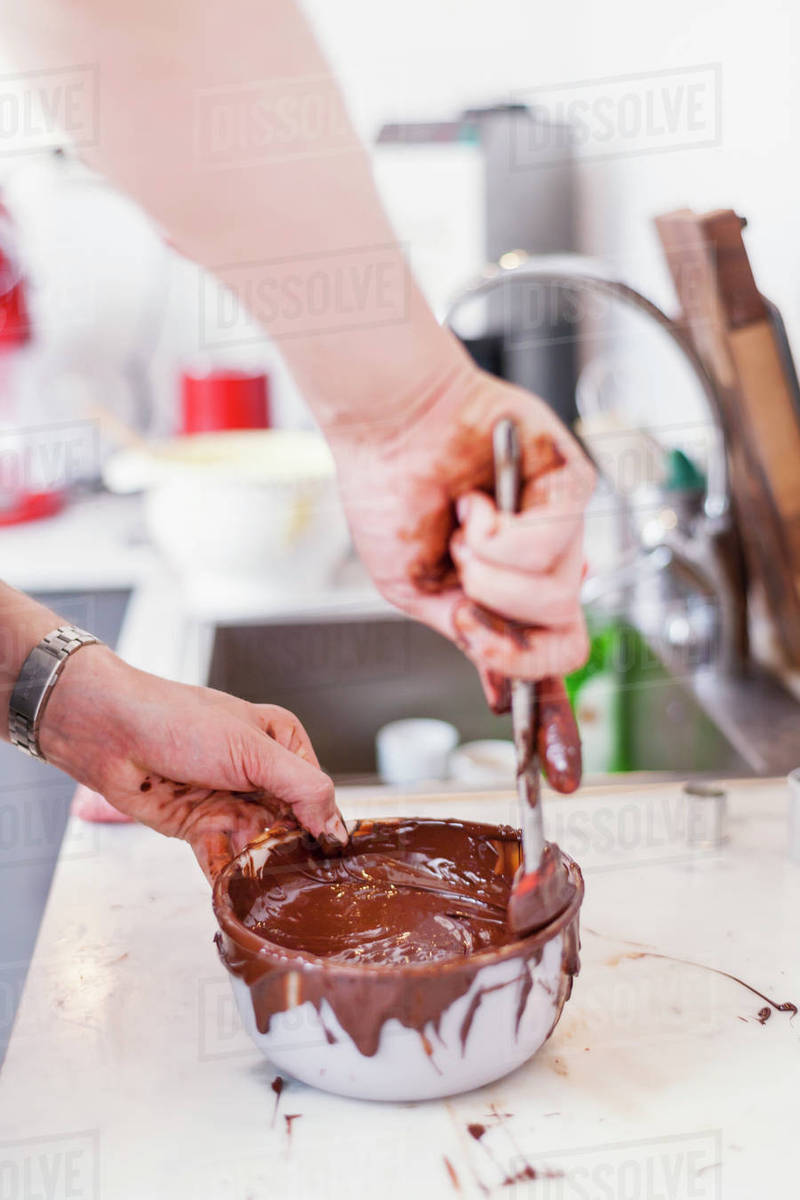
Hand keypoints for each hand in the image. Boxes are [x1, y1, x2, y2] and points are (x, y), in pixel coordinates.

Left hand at [39, 645, 346, 880]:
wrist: (110, 733)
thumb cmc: (181, 723)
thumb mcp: (254, 751)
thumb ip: (303, 789)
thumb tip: (337, 828)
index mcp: (280, 742)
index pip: (316, 791)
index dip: (322, 823)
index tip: (329, 856)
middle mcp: (258, 772)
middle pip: (290, 823)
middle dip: (290, 851)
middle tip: (299, 882)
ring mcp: (229, 800)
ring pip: (258, 845)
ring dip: (261, 868)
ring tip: (269, 891)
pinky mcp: (199, 825)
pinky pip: (223, 859)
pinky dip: (229, 877)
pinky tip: (237, 893)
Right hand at [330, 364, 594, 702]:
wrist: (389, 427)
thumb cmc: (392, 497)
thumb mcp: (414, 589)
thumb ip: (466, 636)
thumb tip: (504, 694)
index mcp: (509, 598)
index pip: (550, 663)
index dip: (556, 719)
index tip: (559, 772)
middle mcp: (544, 570)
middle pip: (564, 641)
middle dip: (506, 635)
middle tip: (464, 596)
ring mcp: (562, 531)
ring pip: (555, 596)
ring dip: (490, 573)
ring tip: (463, 530)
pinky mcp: (572, 487)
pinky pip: (554, 544)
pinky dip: (502, 535)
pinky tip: (477, 505)